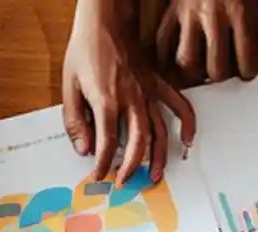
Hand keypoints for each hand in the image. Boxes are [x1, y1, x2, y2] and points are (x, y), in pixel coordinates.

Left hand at [63, 0, 195, 184]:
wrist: (105, 22)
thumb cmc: (86, 50)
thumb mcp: (69, 85)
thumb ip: (76, 120)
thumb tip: (84, 148)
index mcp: (107, 99)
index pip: (108, 142)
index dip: (103, 163)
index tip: (99, 175)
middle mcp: (131, 98)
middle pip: (138, 141)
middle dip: (131, 167)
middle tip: (124, 182)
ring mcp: (148, 91)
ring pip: (159, 130)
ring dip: (157, 157)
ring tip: (153, 176)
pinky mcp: (157, 84)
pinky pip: (178, 105)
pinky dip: (187, 124)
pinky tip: (188, 141)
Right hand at [157, 0, 257, 82]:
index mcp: (241, 10)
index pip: (246, 61)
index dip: (250, 70)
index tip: (249, 67)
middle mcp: (213, 15)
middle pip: (216, 69)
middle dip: (223, 75)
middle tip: (226, 69)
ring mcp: (188, 13)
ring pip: (185, 61)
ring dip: (194, 71)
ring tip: (201, 70)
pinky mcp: (171, 9)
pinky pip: (160, 41)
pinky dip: (163, 56)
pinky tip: (172, 63)